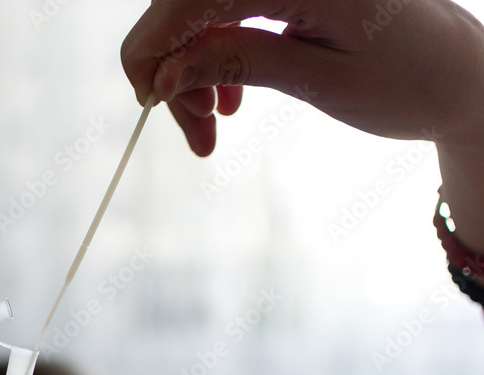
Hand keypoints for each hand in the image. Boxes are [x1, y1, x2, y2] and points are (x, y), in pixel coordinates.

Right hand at [121, 0, 483, 258]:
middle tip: (196, 132)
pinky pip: (226, 9)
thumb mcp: (318, 80)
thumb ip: (236, 64)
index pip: (187, 0)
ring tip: (214, 120)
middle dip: (174, 67)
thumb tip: (164, 74)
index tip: (151, 103)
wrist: (463, 76)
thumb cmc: (408, 81)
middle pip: (186, 5)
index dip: (153, 50)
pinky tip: (228, 93)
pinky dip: (215, 52)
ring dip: (192, 66)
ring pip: (199, 10)